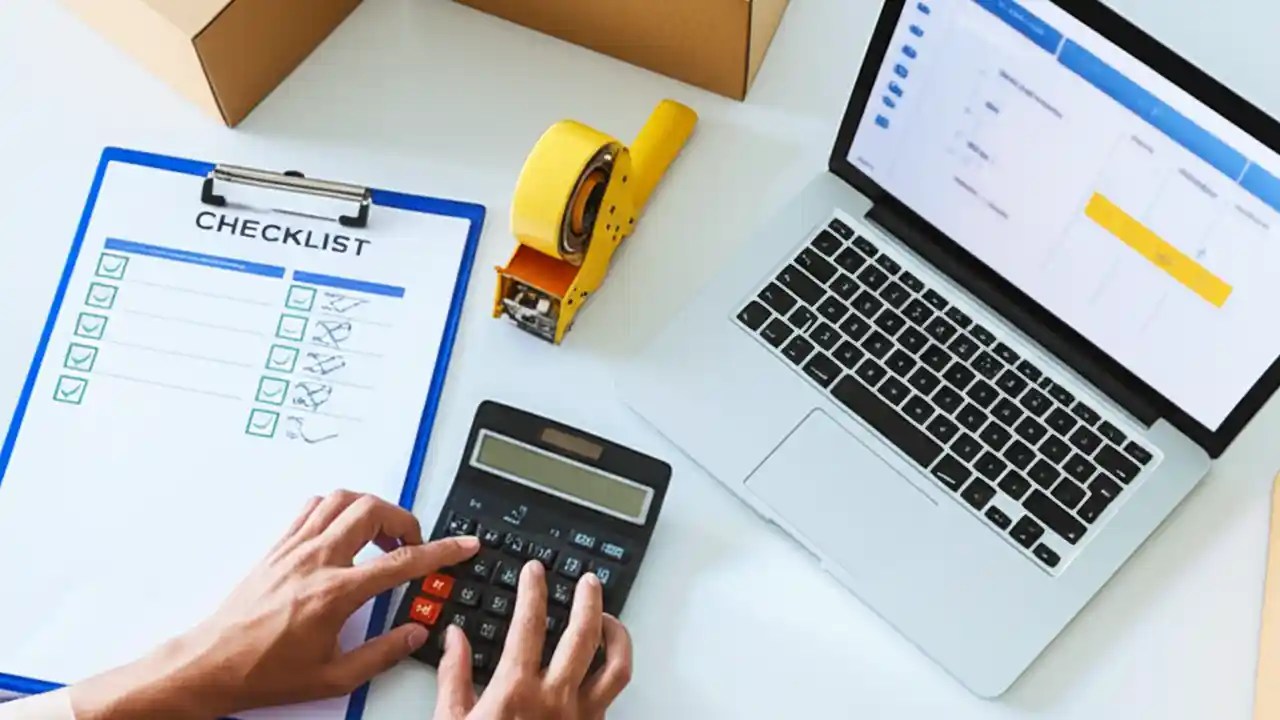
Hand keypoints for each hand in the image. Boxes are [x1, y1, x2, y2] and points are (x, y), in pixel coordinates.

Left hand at [70, 491, 480, 719]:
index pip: (403, 561)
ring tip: (382, 532)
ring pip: (343, 499)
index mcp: (336, 593)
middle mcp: (316, 560)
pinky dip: (337, 508)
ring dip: (372, 508)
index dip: (441, 551)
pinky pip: (312, 508)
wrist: (212, 664)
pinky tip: (344, 529)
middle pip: (373, 511)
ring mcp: (294, 548)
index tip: (463, 545)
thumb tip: (413, 632)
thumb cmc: (264, 671)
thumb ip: (383, 652)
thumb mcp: (335, 677)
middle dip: (405, 520)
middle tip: (415, 541)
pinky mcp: (277, 546)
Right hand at [432, 561, 632, 719]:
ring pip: (614, 665)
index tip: (535, 572)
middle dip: (588, 599)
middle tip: (586, 581)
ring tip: (608, 616)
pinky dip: (616, 669)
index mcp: (516, 690)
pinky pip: (615, 694)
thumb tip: (453, 638)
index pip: (530, 623)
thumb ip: (452, 675)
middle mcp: (555, 700)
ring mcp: (580, 717)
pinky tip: (609, 662)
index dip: (534, 589)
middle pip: (583, 634)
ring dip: (616, 634)